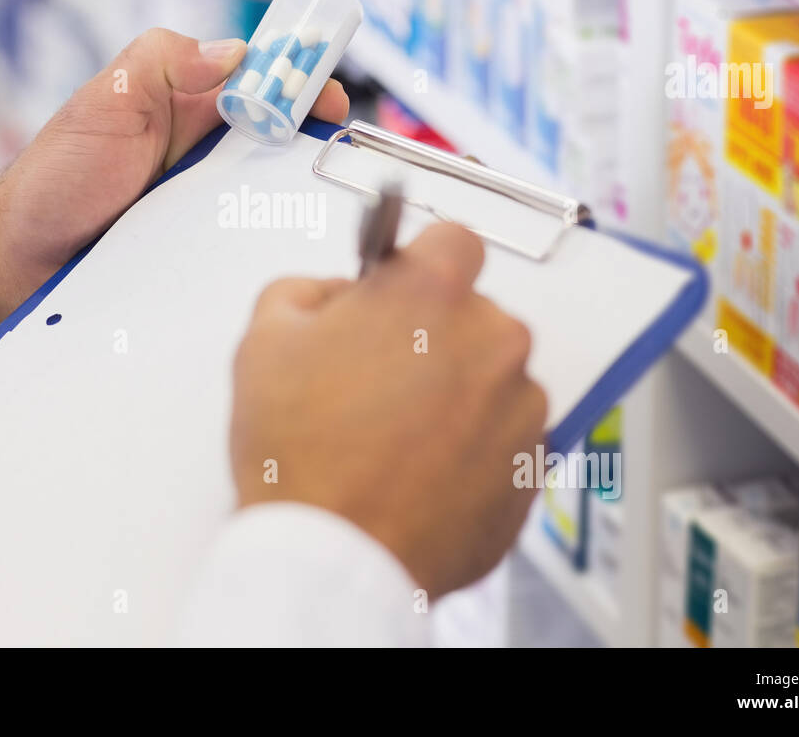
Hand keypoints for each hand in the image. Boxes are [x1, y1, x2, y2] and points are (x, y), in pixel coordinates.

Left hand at [0, 28, 349, 326]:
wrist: (17, 262)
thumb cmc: (57, 177)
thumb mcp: (107, 101)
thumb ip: (162, 61)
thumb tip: (236, 52)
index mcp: (185, 106)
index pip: (261, 82)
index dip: (300, 83)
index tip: (328, 99)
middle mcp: (203, 153)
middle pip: (279, 140)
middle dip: (315, 142)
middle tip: (336, 156)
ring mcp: (205, 204)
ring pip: (272, 194)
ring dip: (298, 196)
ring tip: (327, 206)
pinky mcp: (201, 250)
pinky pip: (247, 241)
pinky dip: (270, 241)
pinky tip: (290, 250)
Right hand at [229, 223, 546, 598]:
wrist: (336, 558)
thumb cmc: (303, 457)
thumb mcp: (265, 341)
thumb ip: (305, 291)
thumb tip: (333, 296)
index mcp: (432, 293)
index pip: (453, 241)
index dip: (420, 267)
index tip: (402, 293)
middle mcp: (492, 340)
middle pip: (473, 316)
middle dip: (431, 338)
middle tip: (377, 380)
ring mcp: (521, 406)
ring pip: (491, 379)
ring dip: (455, 396)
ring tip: (393, 439)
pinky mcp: (533, 467)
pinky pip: (505, 439)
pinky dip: (472, 450)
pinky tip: (418, 472)